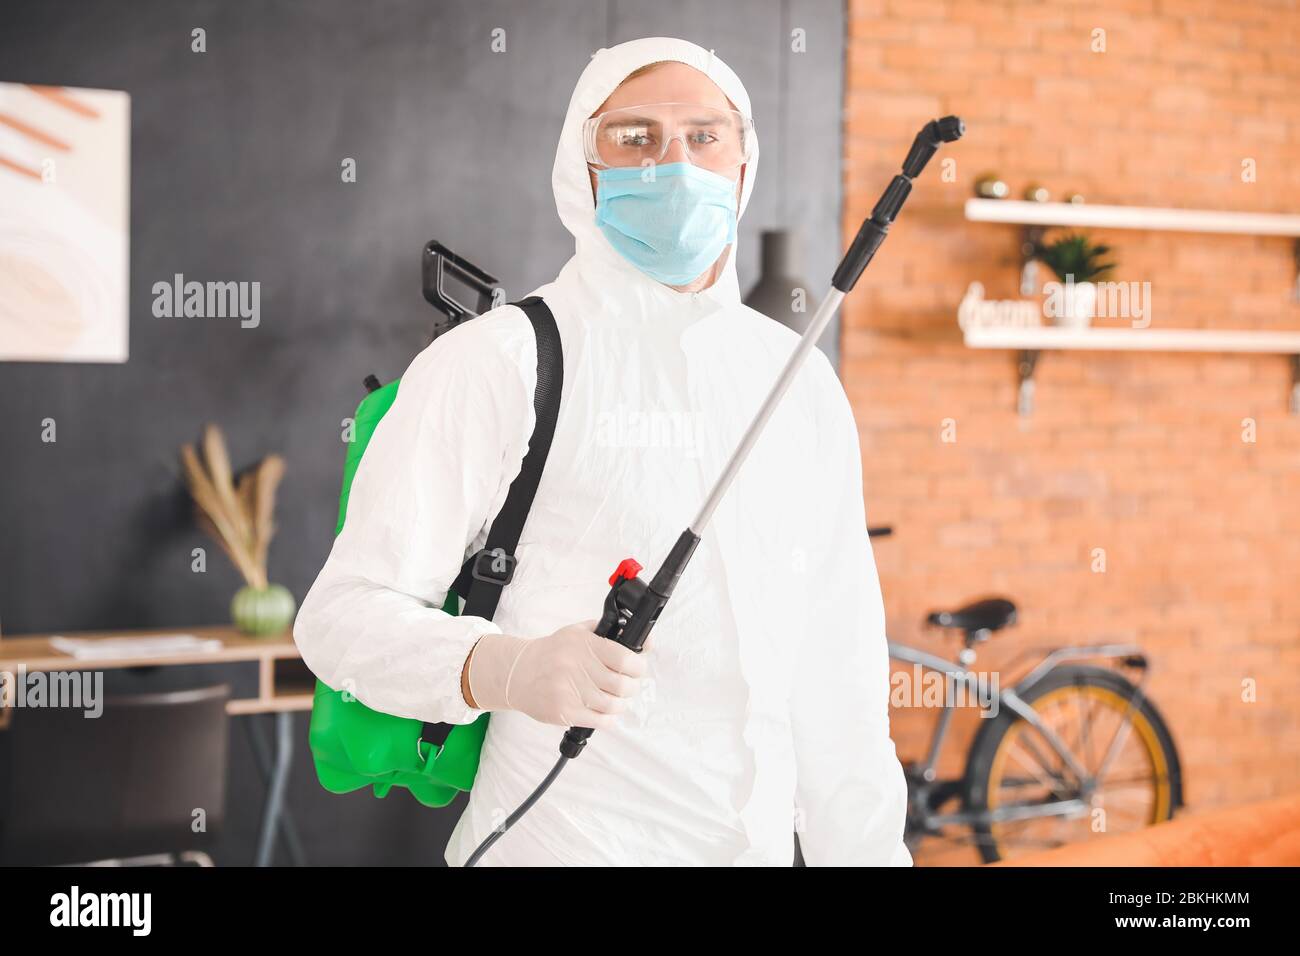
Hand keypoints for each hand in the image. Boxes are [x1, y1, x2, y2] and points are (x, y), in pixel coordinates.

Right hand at [466, 620, 646, 727]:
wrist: (517, 672)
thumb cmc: (551, 653)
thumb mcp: (576, 632)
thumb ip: (606, 632)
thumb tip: (643, 640)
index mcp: (583, 645)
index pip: (625, 658)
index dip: (638, 666)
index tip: (638, 669)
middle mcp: (577, 667)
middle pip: (623, 685)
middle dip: (632, 687)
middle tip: (629, 686)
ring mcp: (571, 691)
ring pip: (613, 705)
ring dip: (620, 705)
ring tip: (616, 699)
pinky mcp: (565, 712)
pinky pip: (600, 721)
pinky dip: (608, 719)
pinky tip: (605, 713)